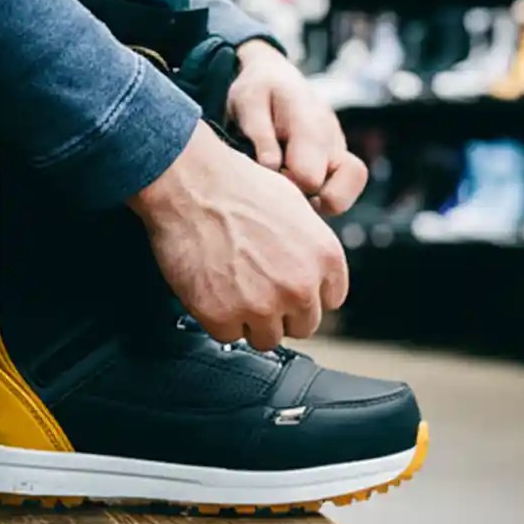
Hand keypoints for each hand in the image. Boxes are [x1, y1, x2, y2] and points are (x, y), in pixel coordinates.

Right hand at [128, 122, 348, 348]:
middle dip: (282, 311)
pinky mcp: (223, 316)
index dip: (306, 292)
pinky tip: (213, 290)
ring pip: (267, 339)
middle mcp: (300, 286)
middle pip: (302, 325)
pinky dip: (218, 318)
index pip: (330, 300)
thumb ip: (311, 248)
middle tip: (257, 287)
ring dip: (252, 320)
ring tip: (234, 289)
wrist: (192, 185)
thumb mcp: (296, 207)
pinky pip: (229, 336)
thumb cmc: (238, 186)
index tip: (288, 284)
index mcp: (325, 258)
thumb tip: (310, 269)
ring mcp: (262, 305)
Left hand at [227, 39, 367, 215]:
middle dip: (301, 200)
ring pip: (340, 201)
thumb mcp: (248, 101)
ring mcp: (340, 154)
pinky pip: (339, 196)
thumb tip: (271, 166)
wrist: (278, 77)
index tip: (267, 174)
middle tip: (277, 182)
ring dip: (313, 203)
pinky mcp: (340, 165)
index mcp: (310, 125)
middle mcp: (333, 142)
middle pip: (334, 198)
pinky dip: (317, 201)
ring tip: (286, 185)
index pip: (309, 178)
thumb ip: (260, 133)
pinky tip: (294, 186)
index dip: (285, 187)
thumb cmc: (258, 91)